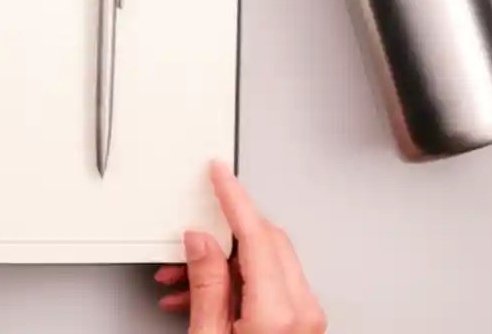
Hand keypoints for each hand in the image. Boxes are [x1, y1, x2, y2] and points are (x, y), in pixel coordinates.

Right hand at [154, 162, 325, 332]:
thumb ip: (205, 286)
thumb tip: (200, 241)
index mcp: (278, 312)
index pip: (257, 234)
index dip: (234, 197)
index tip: (220, 173)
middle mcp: (301, 311)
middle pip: (267, 241)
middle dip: (225, 232)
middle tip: (193, 233)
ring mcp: (304, 318)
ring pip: (266, 262)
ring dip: (224, 262)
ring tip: (187, 279)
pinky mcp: (299, 324)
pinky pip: (271, 284)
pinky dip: (236, 282)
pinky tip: (204, 294)